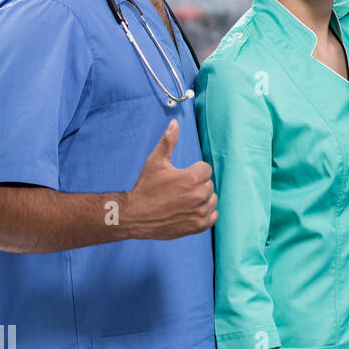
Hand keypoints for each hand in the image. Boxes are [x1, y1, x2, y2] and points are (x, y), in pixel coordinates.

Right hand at [122, 120, 217, 239]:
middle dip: (196, 185)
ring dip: (202, 199)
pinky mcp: (199, 226)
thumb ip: (168, 141)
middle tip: (178, 190)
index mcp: (192, 178)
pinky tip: (190, 211)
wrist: (135, 216)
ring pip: (212, 199)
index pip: (206, 169)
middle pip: (208, 184)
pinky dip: (205, 213)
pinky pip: (213, 215)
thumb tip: (175, 123)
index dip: (193, 171)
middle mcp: (199, 195)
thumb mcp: (155, 162)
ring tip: (182, 200)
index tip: (180, 178)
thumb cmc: (145, 188)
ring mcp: (200, 212)